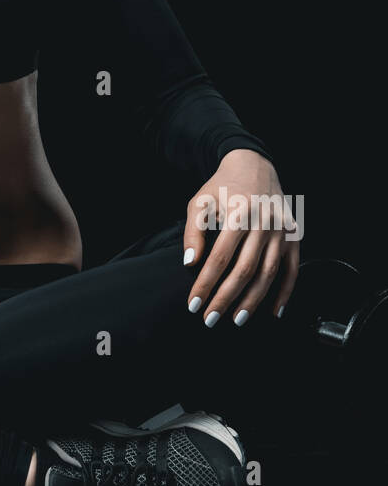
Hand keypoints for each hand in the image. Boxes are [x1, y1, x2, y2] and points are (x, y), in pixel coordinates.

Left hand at [182, 149, 299, 326]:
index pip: (219, 258)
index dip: (206, 283)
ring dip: (253, 300)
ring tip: (237, 320)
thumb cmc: (222, 187)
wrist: (254, 165)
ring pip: (269, 273)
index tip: (193, 304)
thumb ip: (193, 232)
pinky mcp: (293, 237)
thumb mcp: (200, 202)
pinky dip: (284, 293)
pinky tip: (273, 312)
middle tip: (210, 319)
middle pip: (244, 269)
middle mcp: (263, 224)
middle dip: (226, 298)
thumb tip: (191, 263)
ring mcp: (281, 231)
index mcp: (238, 214)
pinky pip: (292, 269)